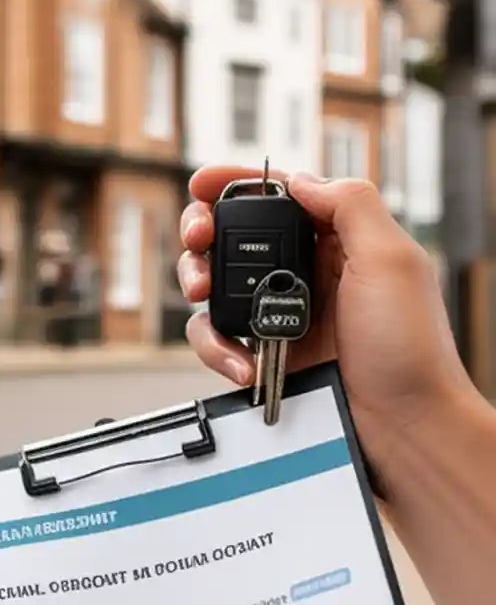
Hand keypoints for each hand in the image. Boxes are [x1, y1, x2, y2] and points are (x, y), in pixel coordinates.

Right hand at [177, 166, 479, 488]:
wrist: (402, 427)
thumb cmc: (411, 350)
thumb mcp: (393, 261)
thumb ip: (350, 205)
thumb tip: (300, 180)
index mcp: (338, 240)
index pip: (278, 195)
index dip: (235, 184)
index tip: (202, 184)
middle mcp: (304, 271)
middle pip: (233, 234)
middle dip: (203, 231)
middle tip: (196, 240)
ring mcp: (279, 311)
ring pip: (215, 282)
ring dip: (197, 281)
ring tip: (201, 293)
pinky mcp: (261, 350)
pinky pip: (216, 336)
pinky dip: (215, 346)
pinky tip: (239, 360)